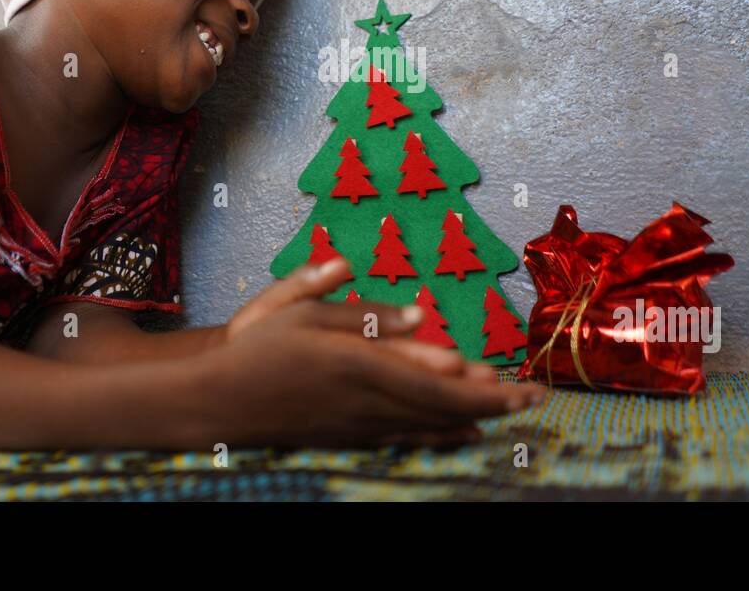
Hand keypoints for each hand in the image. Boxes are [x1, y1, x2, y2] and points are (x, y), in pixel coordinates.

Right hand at [206, 259, 545, 447]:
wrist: (215, 399)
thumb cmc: (256, 346)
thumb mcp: (301, 310)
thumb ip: (362, 312)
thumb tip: (420, 316)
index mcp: (360, 362)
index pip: (440, 382)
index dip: (488, 391)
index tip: (525, 387)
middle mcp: (367, 399)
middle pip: (446, 408)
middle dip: (494, 406)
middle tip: (533, 399)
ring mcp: (360, 424)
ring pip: (430, 425)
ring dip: (473, 417)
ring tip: (508, 408)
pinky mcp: (349, 437)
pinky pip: (407, 437)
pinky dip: (441, 432)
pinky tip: (461, 430)